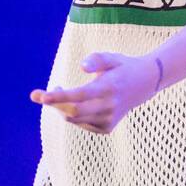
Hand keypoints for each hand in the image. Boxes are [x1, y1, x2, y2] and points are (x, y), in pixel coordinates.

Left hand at [30, 52, 160, 133]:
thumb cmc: (123, 67)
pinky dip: (73, 115)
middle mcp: (109, 106)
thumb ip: (97, 59)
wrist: (145, 84)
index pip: (79, 95)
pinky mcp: (107, 128)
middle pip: (73, 111)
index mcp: (109, 88)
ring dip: (62, 108)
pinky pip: (81, 124)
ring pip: (75, 119)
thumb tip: (82, 66)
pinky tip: (77, 103)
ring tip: (61, 93)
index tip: (41, 96)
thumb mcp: (112, 57)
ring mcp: (109, 120)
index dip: (58, 97)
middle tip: (41, 94)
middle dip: (54, 104)